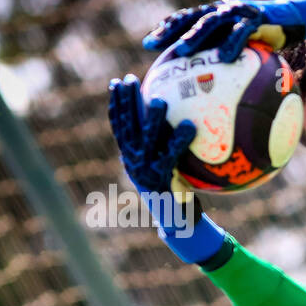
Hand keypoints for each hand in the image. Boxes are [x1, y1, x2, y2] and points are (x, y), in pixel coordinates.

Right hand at [107, 74, 224, 263]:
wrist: (178, 226)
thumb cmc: (176, 196)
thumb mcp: (165, 171)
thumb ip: (164, 149)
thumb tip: (179, 122)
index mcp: (130, 160)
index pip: (118, 127)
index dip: (116, 105)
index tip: (115, 83)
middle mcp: (133, 164)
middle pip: (127, 127)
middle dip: (126, 102)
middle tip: (128, 79)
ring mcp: (145, 172)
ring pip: (146, 139)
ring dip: (151, 118)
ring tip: (158, 98)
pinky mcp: (162, 180)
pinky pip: (171, 155)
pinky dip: (180, 139)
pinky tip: (190, 125)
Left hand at [142, 0, 305, 61]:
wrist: (295, 20)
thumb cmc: (269, 39)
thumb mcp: (247, 49)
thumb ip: (230, 62)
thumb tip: (215, 93)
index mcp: (215, 15)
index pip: (185, 19)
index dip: (166, 30)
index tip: (148, 46)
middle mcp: (223, 10)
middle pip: (191, 18)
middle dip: (172, 31)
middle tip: (155, 47)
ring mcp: (239, 11)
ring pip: (210, 21)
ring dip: (195, 36)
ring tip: (183, 51)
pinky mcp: (257, 17)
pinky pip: (240, 32)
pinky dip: (231, 44)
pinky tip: (223, 59)